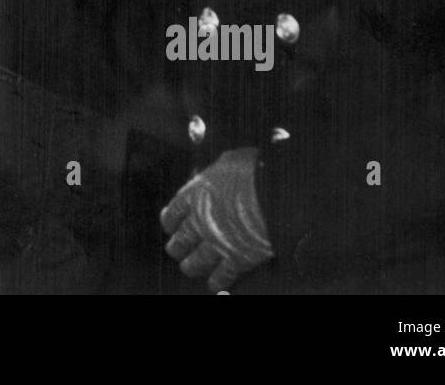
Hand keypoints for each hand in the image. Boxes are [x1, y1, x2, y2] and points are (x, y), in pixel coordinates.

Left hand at [160, 147, 273, 291]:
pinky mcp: (236, 259)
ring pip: (195, 262)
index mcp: (195, 194)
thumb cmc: (255, 170)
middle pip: (180, 240)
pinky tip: (215, 284)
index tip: (170, 225)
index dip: (170, 221)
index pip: (173, 212)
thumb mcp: (230, 160)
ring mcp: (217, 242)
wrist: (275, 192)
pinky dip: (218, 282)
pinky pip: (222, 276)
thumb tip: (223, 168)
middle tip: (176, 249)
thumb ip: (220, 169)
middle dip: (177, 246)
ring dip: (191, 266)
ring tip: (189, 267)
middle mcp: (200, 221)